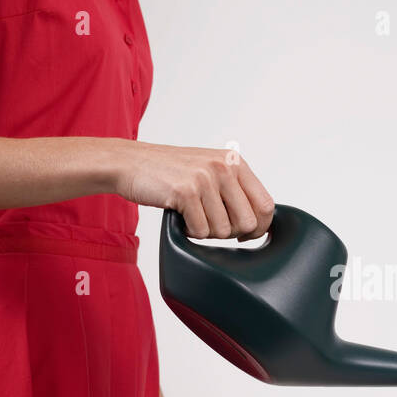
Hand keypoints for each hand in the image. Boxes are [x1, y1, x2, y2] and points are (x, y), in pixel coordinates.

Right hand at [117, 143, 273, 239]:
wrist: (130, 162)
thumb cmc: (170, 171)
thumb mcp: (210, 170)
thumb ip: (235, 189)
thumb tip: (259, 222)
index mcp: (235, 163)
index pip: (267, 205)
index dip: (259, 227)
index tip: (245, 234)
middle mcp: (224, 168)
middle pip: (248, 222)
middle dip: (231, 233)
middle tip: (211, 224)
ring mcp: (205, 179)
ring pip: (224, 230)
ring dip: (206, 231)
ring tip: (191, 215)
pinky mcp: (185, 192)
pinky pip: (201, 231)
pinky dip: (190, 231)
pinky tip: (181, 217)